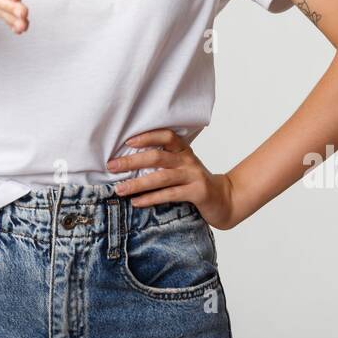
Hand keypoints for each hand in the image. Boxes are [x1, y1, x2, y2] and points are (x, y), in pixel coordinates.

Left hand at [106, 129, 237, 229]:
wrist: (225, 200)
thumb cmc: (195, 182)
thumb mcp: (182, 167)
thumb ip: (163, 162)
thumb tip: (127, 163)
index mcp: (183, 150)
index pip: (166, 135)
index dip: (147, 136)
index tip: (127, 141)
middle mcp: (188, 160)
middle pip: (158, 156)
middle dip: (132, 161)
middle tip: (112, 166)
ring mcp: (193, 176)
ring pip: (161, 177)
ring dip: (137, 183)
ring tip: (120, 189)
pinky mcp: (197, 192)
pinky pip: (170, 194)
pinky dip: (151, 198)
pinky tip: (137, 202)